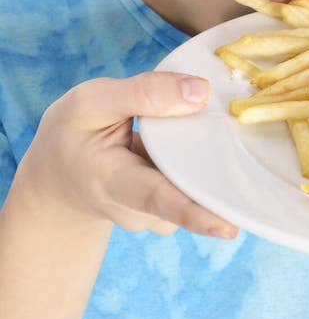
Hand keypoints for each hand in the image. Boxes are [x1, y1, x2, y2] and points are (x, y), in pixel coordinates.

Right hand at [17, 72, 237, 237]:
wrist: (57, 175)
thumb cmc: (73, 134)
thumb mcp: (91, 102)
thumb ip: (144, 93)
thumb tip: (201, 92)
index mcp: (113, 183)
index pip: (157, 199)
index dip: (194, 213)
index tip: (229, 225)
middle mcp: (139, 210)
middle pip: (188, 195)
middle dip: (219, 176)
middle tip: (241, 148)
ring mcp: (156, 215)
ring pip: (195, 186)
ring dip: (208, 160)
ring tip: (197, 129)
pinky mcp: (169, 208)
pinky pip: (195, 183)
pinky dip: (202, 160)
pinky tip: (194, 139)